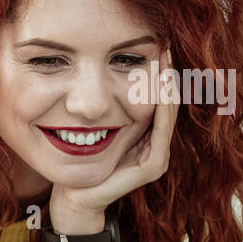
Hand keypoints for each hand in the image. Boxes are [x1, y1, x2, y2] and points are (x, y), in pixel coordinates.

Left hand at [50, 47, 179, 222]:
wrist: (74, 197)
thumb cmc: (79, 163)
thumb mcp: (94, 126)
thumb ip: (104, 107)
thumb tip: (100, 72)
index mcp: (144, 134)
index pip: (156, 98)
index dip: (158, 73)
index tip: (158, 45)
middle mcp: (155, 144)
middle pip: (166, 102)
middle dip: (167, 74)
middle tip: (167, 46)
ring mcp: (156, 156)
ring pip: (168, 116)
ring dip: (168, 89)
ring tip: (166, 63)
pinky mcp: (152, 167)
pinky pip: (160, 135)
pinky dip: (162, 112)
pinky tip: (160, 92)